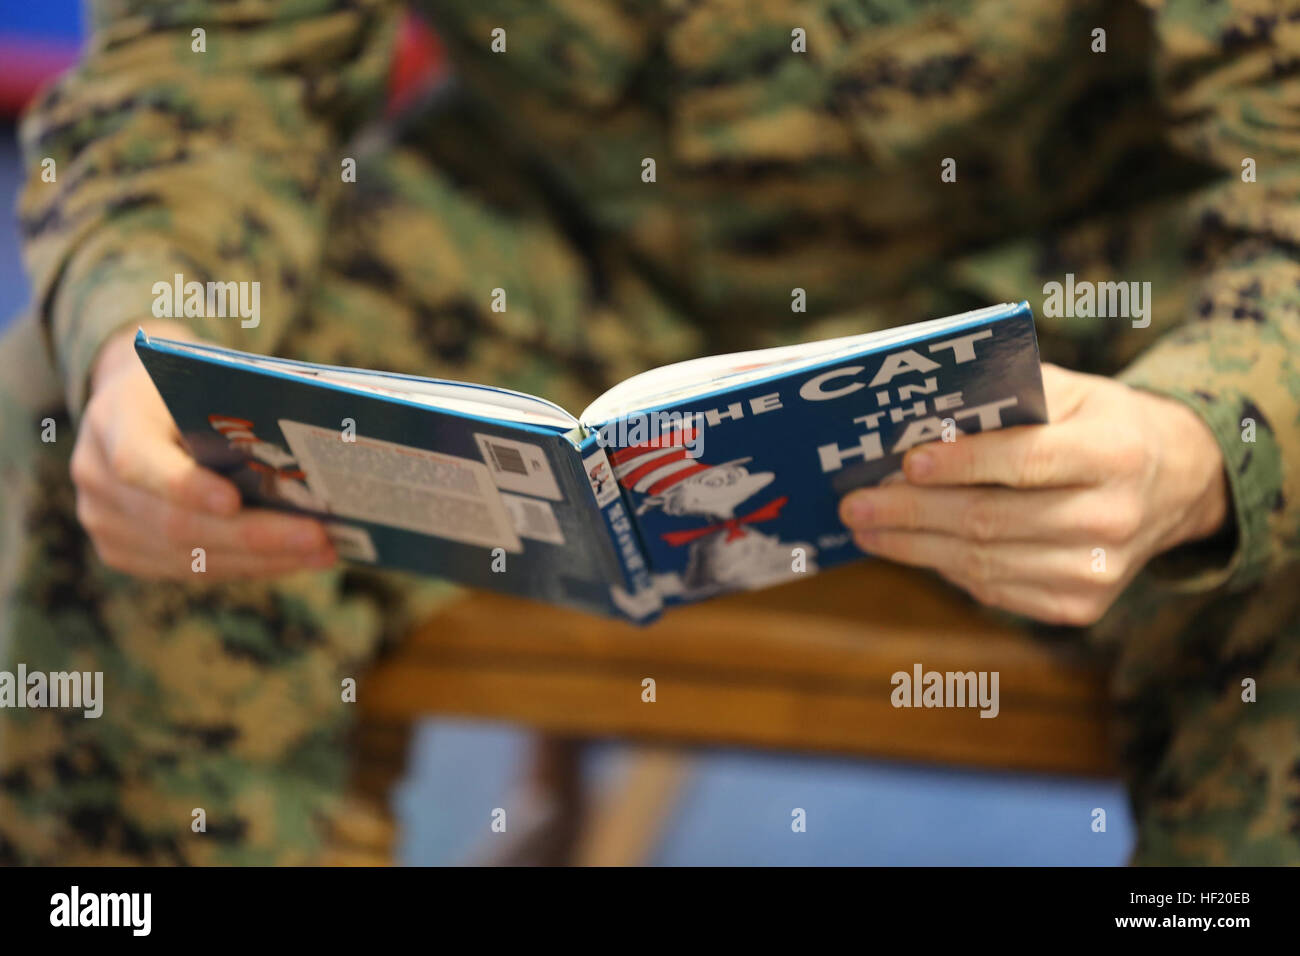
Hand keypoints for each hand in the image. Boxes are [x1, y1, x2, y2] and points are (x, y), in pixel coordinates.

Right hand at [70, 322, 336, 578]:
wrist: (130, 404)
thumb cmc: (183, 386)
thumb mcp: (201, 377)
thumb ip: (236, 410)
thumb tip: (313, 452)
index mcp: (113, 421)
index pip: (138, 463)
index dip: (186, 487)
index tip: (234, 501)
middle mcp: (96, 478)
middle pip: (177, 523)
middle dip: (256, 535)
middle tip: (318, 536)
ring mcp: (105, 521)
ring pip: (189, 557)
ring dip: (263, 559)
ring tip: (322, 552)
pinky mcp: (123, 551)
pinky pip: (190, 570)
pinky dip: (248, 566)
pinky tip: (293, 559)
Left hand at [838, 363, 1228, 625]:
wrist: (1172, 481)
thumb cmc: (1098, 423)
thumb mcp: (1068, 390)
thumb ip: (1003, 397)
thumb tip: (918, 420)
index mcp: (1113, 454)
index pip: (1025, 461)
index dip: (961, 464)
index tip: (905, 462)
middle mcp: (1112, 518)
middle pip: (991, 520)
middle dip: (911, 513)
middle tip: (856, 504)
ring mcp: (1097, 571)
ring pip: (983, 563)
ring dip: (913, 547)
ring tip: (866, 528)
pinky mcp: (1079, 606)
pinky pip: (994, 589)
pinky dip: (944, 567)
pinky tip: (909, 548)